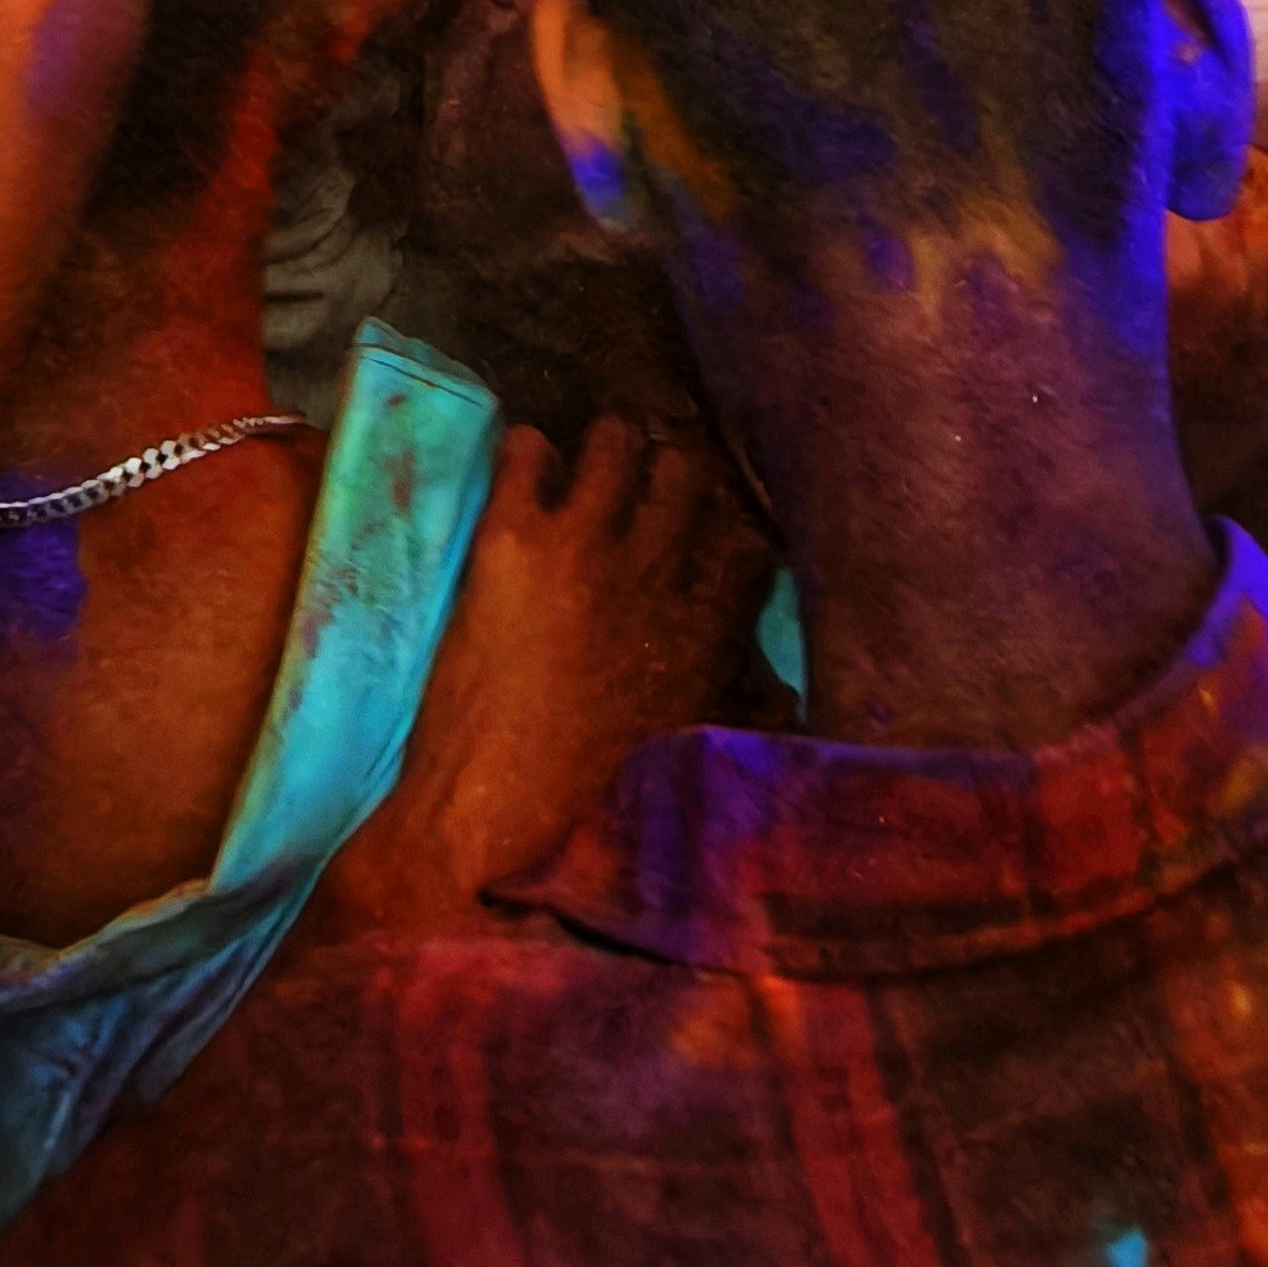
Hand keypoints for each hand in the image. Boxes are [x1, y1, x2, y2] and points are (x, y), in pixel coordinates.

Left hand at [317, 420, 765, 933]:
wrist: (487, 823)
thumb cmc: (591, 807)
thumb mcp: (689, 754)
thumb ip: (737, 706)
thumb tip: (780, 687)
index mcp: (705, 632)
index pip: (744, 541)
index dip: (727, 528)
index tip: (710, 529)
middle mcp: (654, 574)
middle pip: (684, 474)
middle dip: (668, 472)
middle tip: (645, 483)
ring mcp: (582, 548)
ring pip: (615, 443)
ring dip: (607, 448)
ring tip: (590, 465)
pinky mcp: (510, 540)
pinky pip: (527, 453)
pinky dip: (527, 452)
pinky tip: (524, 469)